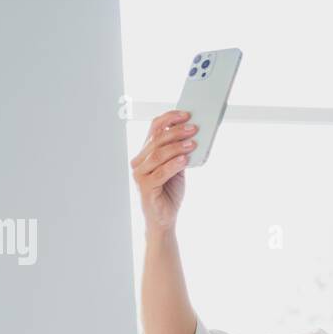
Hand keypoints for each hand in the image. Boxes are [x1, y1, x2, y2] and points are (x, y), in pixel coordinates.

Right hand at [130, 110, 197, 231]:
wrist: (164, 219)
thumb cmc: (169, 192)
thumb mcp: (177, 168)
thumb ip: (180, 153)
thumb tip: (193, 135)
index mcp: (146, 153)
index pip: (154, 129)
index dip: (169, 119)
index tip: (185, 114)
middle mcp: (139, 161)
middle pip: (157, 141)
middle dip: (177, 132)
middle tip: (194, 128)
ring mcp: (140, 174)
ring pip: (158, 155)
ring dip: (177, 147)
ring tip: (192, 143)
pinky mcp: (145, 187)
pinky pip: (160, 172)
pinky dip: (173, 165)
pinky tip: (185, 160)